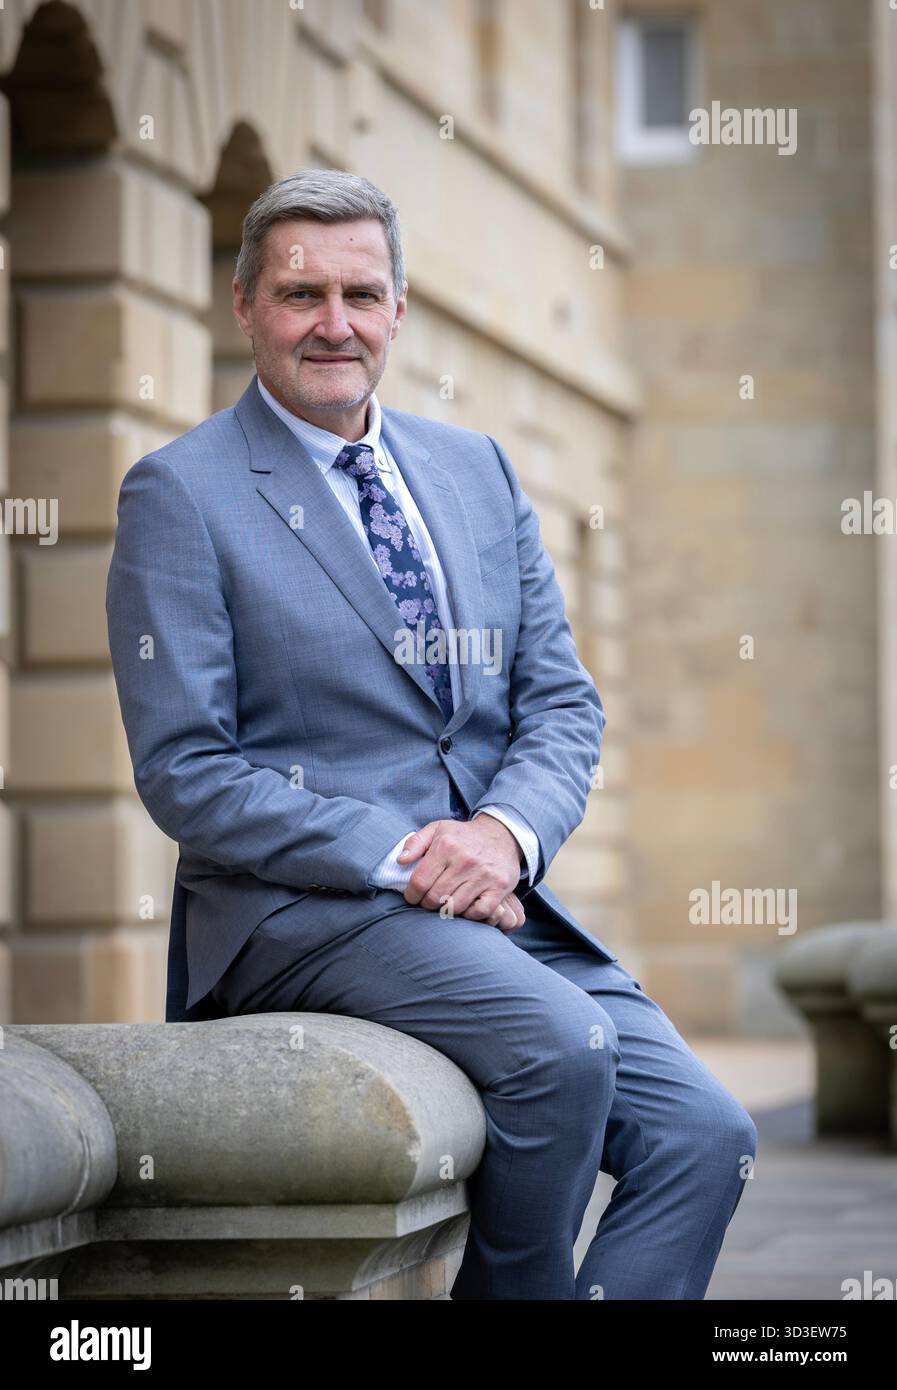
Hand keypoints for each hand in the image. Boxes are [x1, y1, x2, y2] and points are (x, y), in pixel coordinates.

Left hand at [397, 815, 526, 930]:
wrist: (501, 833)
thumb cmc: (463, 836)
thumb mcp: (437, 829)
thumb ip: (415, 843)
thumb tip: (400, 861)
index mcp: (446, 846)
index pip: (419, 882)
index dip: (411, 895)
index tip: (413, 896)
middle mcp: (465, 860)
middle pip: (436, 898)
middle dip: (427, 904)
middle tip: (429, 901)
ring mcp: (484, 875)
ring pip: (455, 907)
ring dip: (447, 910)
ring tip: (445, 903)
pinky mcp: (500, 887)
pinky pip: (479, 912)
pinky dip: (470, 914)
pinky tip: (466, 906)